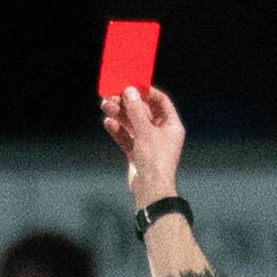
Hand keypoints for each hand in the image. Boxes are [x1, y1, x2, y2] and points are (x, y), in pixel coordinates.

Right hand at [101, 85, 185, 202]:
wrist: (150, 191)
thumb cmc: (154, 160)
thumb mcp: (145, 131)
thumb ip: (136, 110)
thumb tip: (129, 91)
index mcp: (171, 125)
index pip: (160, 101)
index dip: (147, 92)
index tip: (132, 85)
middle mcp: (161, 133)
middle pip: (143, 112)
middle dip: (127, 104)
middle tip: (112, 96)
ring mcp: (148, 144)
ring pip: (132, 124)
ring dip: (119, 115)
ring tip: (105, 107)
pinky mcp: (137, 154)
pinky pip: (126, 137)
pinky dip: (117, 130)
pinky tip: (108, 123)